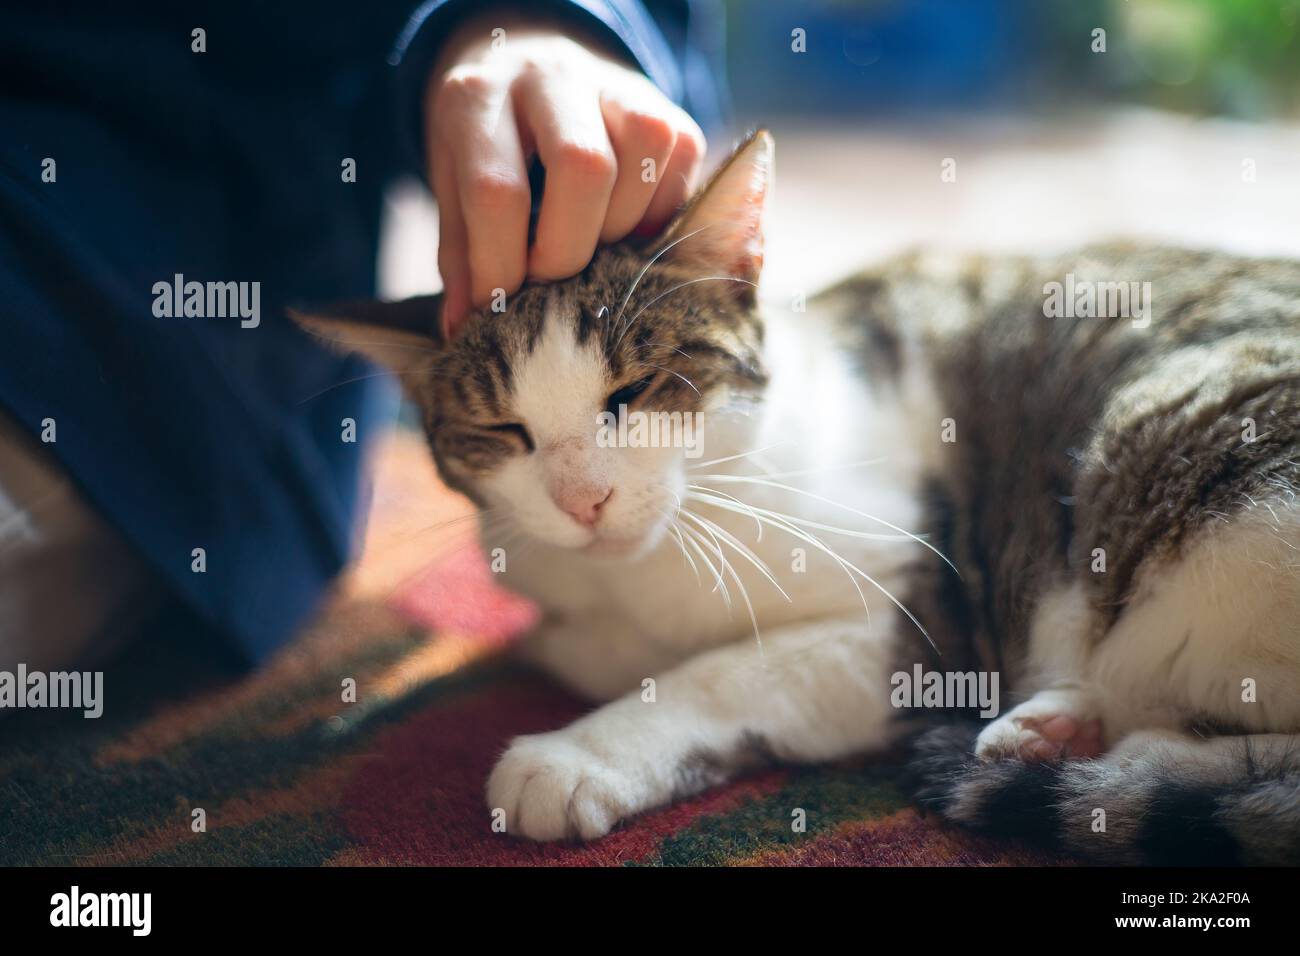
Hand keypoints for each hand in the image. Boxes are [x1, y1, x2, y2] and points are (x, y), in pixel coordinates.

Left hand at [425, 15, 706, 336]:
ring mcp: (612, 82)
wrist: (526, 63)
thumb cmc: (485, 143)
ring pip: (644, 150)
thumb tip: (463, 328)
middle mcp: (548, 76)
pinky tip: (627, 223)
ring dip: (622, 223)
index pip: (497, 192)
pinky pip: (681, 155)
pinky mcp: (664, 101)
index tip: (497, 303)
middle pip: (583, 166)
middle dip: (569, 249)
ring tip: (592, 245)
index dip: (501, 264)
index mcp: (476, 100)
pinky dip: (659, 209)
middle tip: (549, 278)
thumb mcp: (453, 187)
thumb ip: (462, 254)